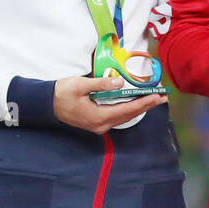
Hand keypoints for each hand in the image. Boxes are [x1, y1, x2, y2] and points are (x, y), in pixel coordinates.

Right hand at [53, 75, 167, 133]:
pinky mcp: (97, 122)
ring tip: (155, 99)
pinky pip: (119, 116)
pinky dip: (130, 109)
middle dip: (147, 105)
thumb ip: (101, 84)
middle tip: (163, 96)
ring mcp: (99, 125)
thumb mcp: (80, 85)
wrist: (46, 103)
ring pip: (125, 116)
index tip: (158, 96)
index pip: (128, 109)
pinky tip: (137, 103)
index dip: (144, 102)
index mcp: (99, 117)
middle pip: (130, 114)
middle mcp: (102, 124)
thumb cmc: (61, 93)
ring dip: (140, 107)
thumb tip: (120, 82)